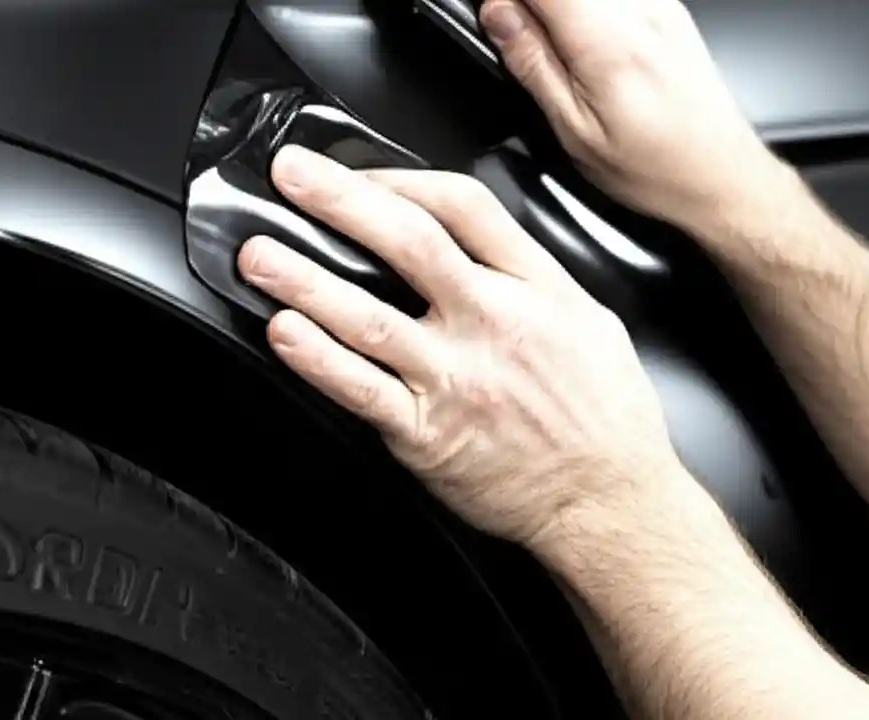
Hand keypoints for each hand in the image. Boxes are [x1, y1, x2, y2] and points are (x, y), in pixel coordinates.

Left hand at [239, 145, 688, 553]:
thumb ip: (529, 276)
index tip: (357, 172)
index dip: (400, 178)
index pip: (462, 207)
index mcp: (533, 289)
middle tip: (291, 175)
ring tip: (258, 255)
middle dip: (340, 201)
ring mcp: (456, 380)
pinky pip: (360, 389)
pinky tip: (283, 332)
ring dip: (304, 279)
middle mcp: (491, 325)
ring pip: (368, 316)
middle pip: (407, 243)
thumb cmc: (603, 417)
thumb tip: (475, 241)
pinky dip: (315, 359)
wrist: (610, 504)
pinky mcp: (428, 434)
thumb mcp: (588, 320)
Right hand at [479, 0, 794, 233]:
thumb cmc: (655, 167)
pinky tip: (588, 51)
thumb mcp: (574, 130)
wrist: (719, 175)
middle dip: (532, 8)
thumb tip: (496, 15)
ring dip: (560, 13)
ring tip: (561, 55)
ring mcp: (659, 4)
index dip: (508, 0)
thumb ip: (532, 63)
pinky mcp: (668, 9)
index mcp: (608, 41)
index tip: (497, 20)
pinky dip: (586, 15)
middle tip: (523, 42)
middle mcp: (640, 10)